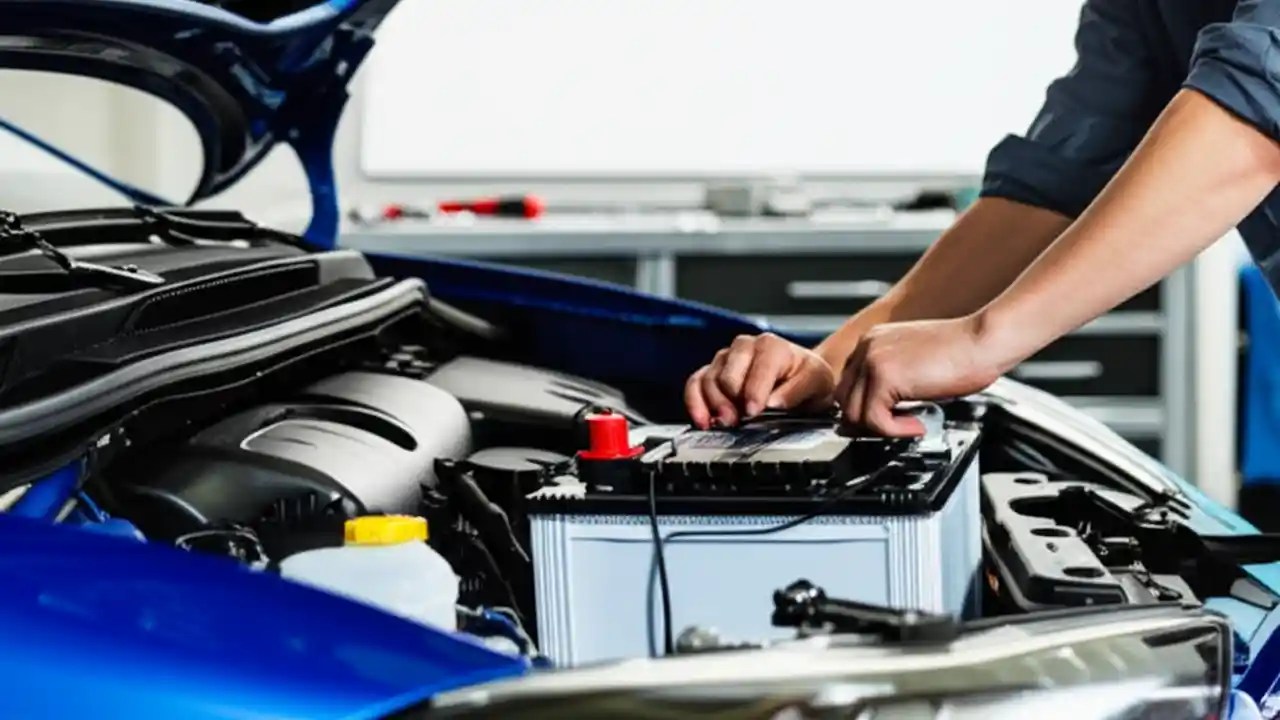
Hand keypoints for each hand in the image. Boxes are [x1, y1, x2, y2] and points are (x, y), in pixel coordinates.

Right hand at [684, 333, 836, 428]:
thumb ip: (797, 390)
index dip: (753, 393)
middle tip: (738, 421)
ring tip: (724, 423)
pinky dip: (694, 403)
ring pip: (707, 379)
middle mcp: (744, 347)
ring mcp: (726, 359)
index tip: (753, 412)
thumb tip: (773, 403)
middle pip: (727, 375)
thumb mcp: (817, 382)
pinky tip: (702, 420)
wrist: (801, 377)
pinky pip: (695, 383)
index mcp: (771, 346)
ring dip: (712, 405)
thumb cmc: (807, 377)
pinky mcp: (713, 372)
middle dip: (730, 401)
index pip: (757, 369)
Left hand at [836, 316, 1002, 435]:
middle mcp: (867, 347)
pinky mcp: (884, 376)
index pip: (849, 385)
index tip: (889, 419)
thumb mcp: (915, 363)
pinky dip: (894, 430)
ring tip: (910, 424)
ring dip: (881, 427)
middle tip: (897, 427)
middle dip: (868, 421)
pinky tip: (917, 424)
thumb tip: (874, 412)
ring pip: (853, 413)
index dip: (866, 407)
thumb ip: (891, 380)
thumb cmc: (963, 352)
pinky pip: (874, 419)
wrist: (984, 340)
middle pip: (844, 399)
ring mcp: (872, 359)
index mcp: (872, 341)